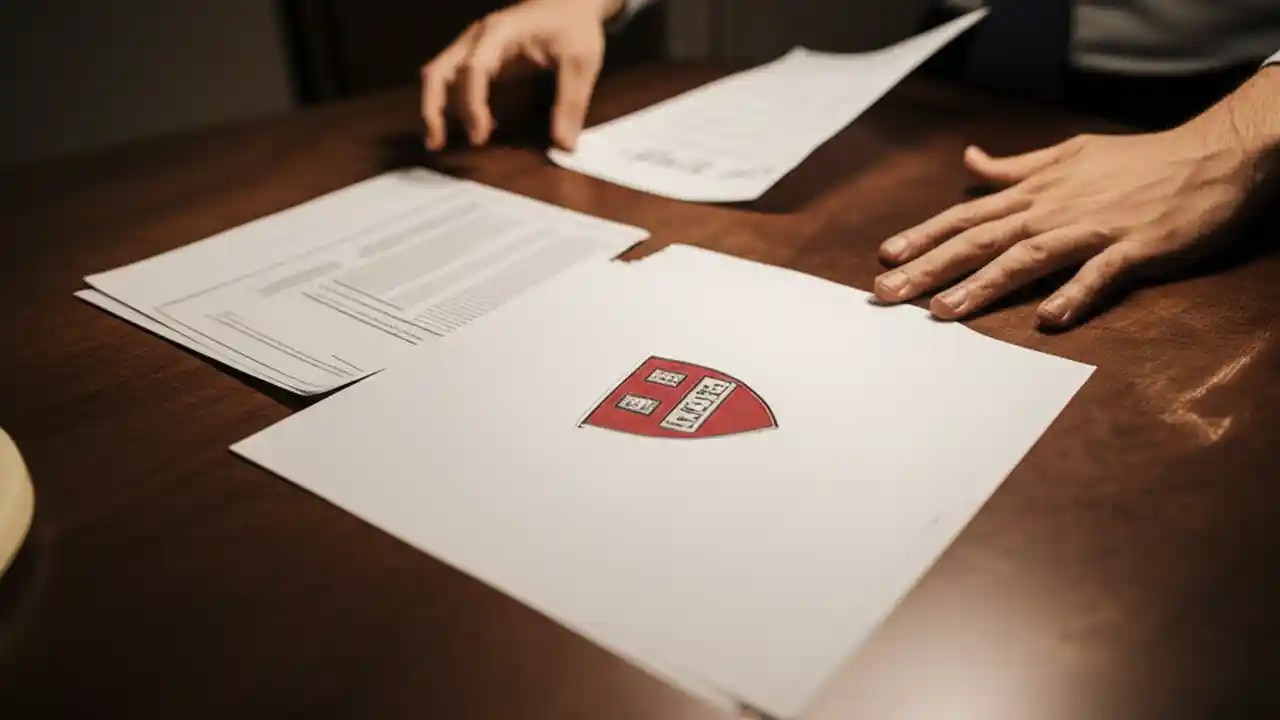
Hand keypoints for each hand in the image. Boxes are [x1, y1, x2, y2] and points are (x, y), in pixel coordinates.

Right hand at [420, 0, 622, 150]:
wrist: (569, 3)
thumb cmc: (575, 28)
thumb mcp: (580, 62)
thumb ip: (571, 102)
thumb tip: (565, 146)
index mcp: (501, 32)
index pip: (474, 69)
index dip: (472, 104)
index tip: (481, 137)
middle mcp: (478, 37)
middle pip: (438, 70)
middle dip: (433, 108)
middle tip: (438, 144)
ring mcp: (473, 45)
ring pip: (438, 74)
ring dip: (433, 107)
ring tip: (437, 141)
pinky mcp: (476, 55)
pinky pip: (451, 78)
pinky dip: (449, 102)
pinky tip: (468, 128)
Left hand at [873, 119, 1267, 327]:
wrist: (1211, 155)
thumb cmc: (1138, 159)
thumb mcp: (1069, 153)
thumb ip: (1016, 166)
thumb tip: (970, 162)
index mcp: (1036, 191)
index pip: (967, 215)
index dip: (924, 236)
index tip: (885, 257)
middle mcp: (1053, 208)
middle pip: (980, 239)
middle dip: (930, 267)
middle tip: (887, 293)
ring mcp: (1091, 228)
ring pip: (1026, 257)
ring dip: (984, 284)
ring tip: (944, 311)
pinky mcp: (1133, 247)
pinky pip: (1099, 274)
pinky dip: (1074, 294)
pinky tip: (1049, 320)